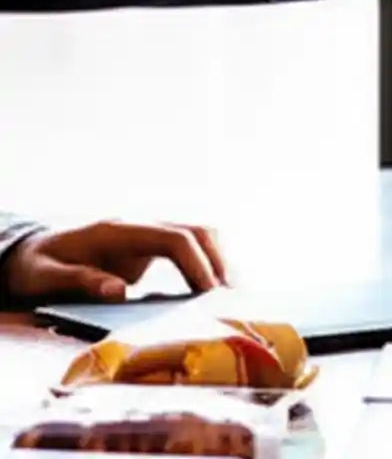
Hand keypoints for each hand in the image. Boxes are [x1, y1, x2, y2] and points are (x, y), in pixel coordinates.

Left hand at [0, 220, 227, 302]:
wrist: (28, 253)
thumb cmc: (35, 266)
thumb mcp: (43, 277)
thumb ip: (79, 281)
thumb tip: (120, 291)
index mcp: (118, 231)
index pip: (174, 238)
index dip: (198, 265)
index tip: (210, 294)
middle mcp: (140, 226)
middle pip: (197, 231)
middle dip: (218, 263)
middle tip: (229, 299)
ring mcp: (147, 234)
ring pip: (199, 236)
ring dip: (217, 263)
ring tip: (226, 297)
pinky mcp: (150, 247)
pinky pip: (189, 248)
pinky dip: (206, 266)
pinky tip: (210, 292)